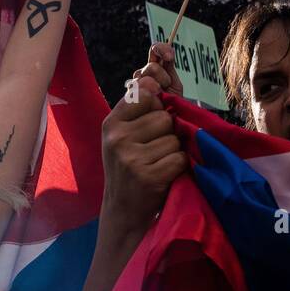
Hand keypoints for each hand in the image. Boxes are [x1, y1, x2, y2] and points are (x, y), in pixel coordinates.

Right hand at [98, 74, 185, 240]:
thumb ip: (137, 110)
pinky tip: (164, 175)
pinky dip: (178, 167)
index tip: (150, 126)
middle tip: (153, 151)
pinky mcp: (148, 176)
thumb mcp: (122, 137)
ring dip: (173, 152)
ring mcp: (131, 158)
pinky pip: (178, 158)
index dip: (156, 108)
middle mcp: (117, 138)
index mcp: (111, 124)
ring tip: (158, 164)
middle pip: (164, 117)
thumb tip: (151, 80)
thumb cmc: (128, 168)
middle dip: (167, 133)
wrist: (122, 210)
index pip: (144, 95)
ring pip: (173, 139)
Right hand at [132, 42, 183, 98]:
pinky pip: (137, 88)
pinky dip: (147, 94)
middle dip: (163, 76)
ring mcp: (135, 84)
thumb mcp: (175, 84)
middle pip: (151, 66)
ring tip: (160, 97)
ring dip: (157, 87)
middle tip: (166, 88)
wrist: (168, 120)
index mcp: (155, 67)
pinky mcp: (129, 95)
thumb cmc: (172, 103)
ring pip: (145, 77)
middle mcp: (143, 73)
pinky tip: (152, 101)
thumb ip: (169, 67)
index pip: (155, 49)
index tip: (169, 57)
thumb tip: (168, 54)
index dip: (161, 49)